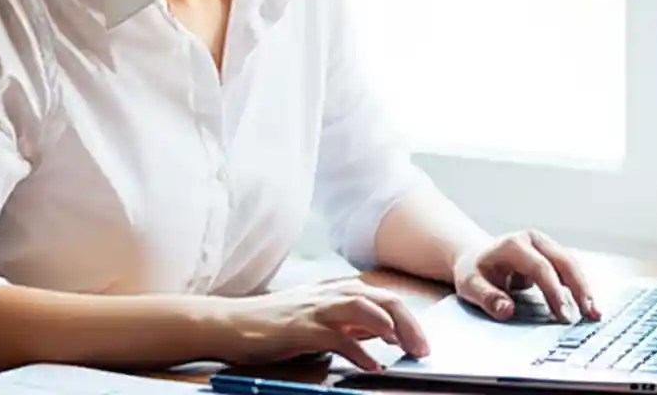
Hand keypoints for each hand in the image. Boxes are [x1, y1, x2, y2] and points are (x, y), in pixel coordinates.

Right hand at [216, 279, 428, 371]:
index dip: (408, 317)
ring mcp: (316, 309)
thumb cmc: (276, 324)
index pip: (383, 297)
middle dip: (409, 322)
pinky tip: (373, 365)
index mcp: (337, 291)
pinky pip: (339, 337)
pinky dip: (360, 352)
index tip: (423, 340)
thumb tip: (383, 332)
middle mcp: (330, 294)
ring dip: (391, 327)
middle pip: (382, 299)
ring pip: (365, 308)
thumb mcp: (319, 318)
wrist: (232, 323)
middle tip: (424, 349)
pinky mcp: (302, 328)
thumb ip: (350, 323)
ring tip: (406, 348)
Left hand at [452, 230, 600, 323]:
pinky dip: (580, 288)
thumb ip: (487, 297)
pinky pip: (570, 270)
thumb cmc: (474, 272)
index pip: (540, 267)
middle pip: (563, 262)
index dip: (554, 291)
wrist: (476, 258)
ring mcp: (545, 244)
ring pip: (572, 265)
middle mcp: (533, 239)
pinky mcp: (552, 254)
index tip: (564, 315)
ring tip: (595, 314)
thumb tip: (507, 310)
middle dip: (579, 289)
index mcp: (513, 244)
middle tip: (589, 315)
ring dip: (585, 289)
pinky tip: (588, 306)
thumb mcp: (470, 285)